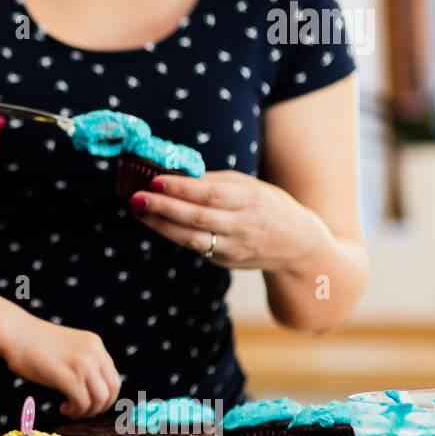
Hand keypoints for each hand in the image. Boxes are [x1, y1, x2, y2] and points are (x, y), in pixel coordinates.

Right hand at [1, 317, 120, 418]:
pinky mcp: (68, 376)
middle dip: (100, 407)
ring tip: (69, 409)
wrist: (14, 332)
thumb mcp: (68, 349)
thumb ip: (83, 363)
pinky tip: (63, 408)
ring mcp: (82, 363)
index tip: (89, 403)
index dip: (105, 397)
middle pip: (112, 390)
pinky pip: (82, 403)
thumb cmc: (33, 344)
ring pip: (99, 399)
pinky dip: (75, 411)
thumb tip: (93, 390)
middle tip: (81, 411)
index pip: (114, 378)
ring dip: (86, 412)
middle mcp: (94, 352)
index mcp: (95, 344)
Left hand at [127, 170, 329, 271]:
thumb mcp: (249, 186)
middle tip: (137, 197)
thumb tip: (177, 174)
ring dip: (161, 225)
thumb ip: (214, 181)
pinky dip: (172, 234)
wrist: (297, 245)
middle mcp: (243, 225)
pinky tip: (155, 222)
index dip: (183, 189)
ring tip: (138, 211)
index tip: (156, 180)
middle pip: (198, 218)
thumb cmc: (267, 205)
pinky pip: (195, 247)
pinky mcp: (224, 261)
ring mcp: (234, 247)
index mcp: (251, 200)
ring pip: (192, 239)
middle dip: (164, 207)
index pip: (212, 194)